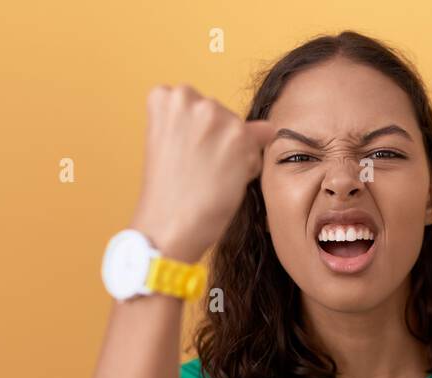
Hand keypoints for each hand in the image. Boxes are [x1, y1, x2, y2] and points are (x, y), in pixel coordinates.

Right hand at [131, 84, 275, 261]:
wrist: (169, 226)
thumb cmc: (169, 193)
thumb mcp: (173, 145)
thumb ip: (206, 125)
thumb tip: (266, 127)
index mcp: (164, 97)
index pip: (195, 104)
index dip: (195, 134)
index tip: (184, 154)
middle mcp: (188, 97)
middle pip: (222, 114)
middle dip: (218, 141)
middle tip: (197, 170)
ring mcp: (215, 115)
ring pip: (241, 131)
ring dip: (235, 154)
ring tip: (209, 177)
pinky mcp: (240, 135)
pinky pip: (257, 149)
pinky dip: (248, 168)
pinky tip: (224, 182)